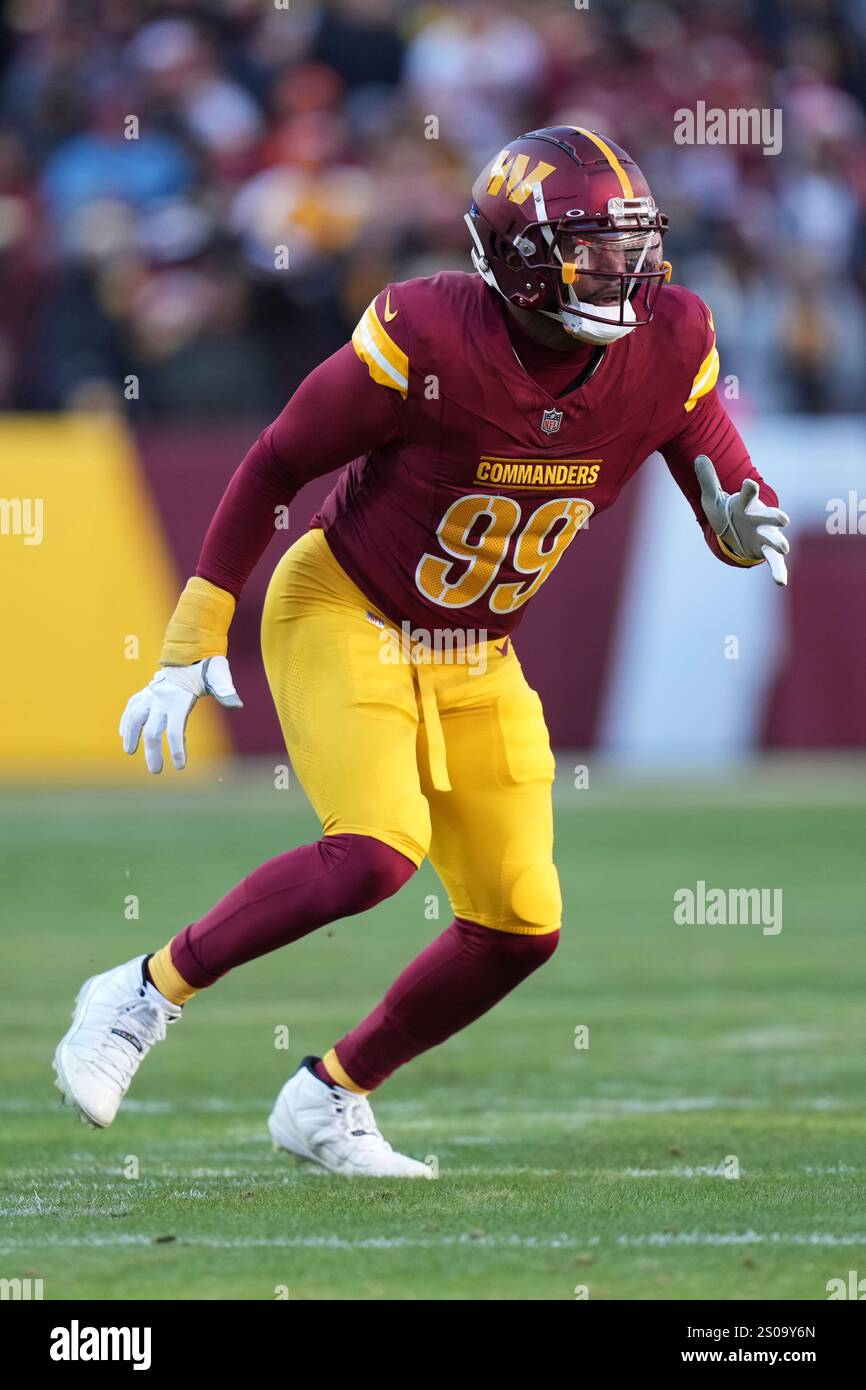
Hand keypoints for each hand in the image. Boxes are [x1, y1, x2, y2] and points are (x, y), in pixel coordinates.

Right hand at [119, 656, 241, 773]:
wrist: (190, 649)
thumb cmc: (207, 668)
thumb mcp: (219, 676)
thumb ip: (226, 690)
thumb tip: (237, 704)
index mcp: (179, 699)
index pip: (175, 730)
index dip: (177, 749)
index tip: (180, 766)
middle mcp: (161, 698)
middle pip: (151, 731)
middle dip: (152, 753)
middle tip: (156, 771)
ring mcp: (150, 694)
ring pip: (134, 718)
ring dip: (130, 736)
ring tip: (129, 751)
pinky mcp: (146, 692)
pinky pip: (131, 707)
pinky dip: (125, 721)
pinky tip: (124, 733)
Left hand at [695, 454, 789, 585]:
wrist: (734, 530)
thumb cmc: (726, 512)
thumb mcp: (713, 499)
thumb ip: (708, 480)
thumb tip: (699, 457)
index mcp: (746, 504)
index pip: (749, 494)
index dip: (749, 490)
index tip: (748, 483)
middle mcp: (759, 518)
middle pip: (770, 517)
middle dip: (775, 517)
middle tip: (783, 519)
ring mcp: (764, 535)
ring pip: (775, 538)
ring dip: (779, 542)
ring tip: (783, 548)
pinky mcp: (764, 550)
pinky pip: (774, 561)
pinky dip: (778, 571)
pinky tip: (781, 582)